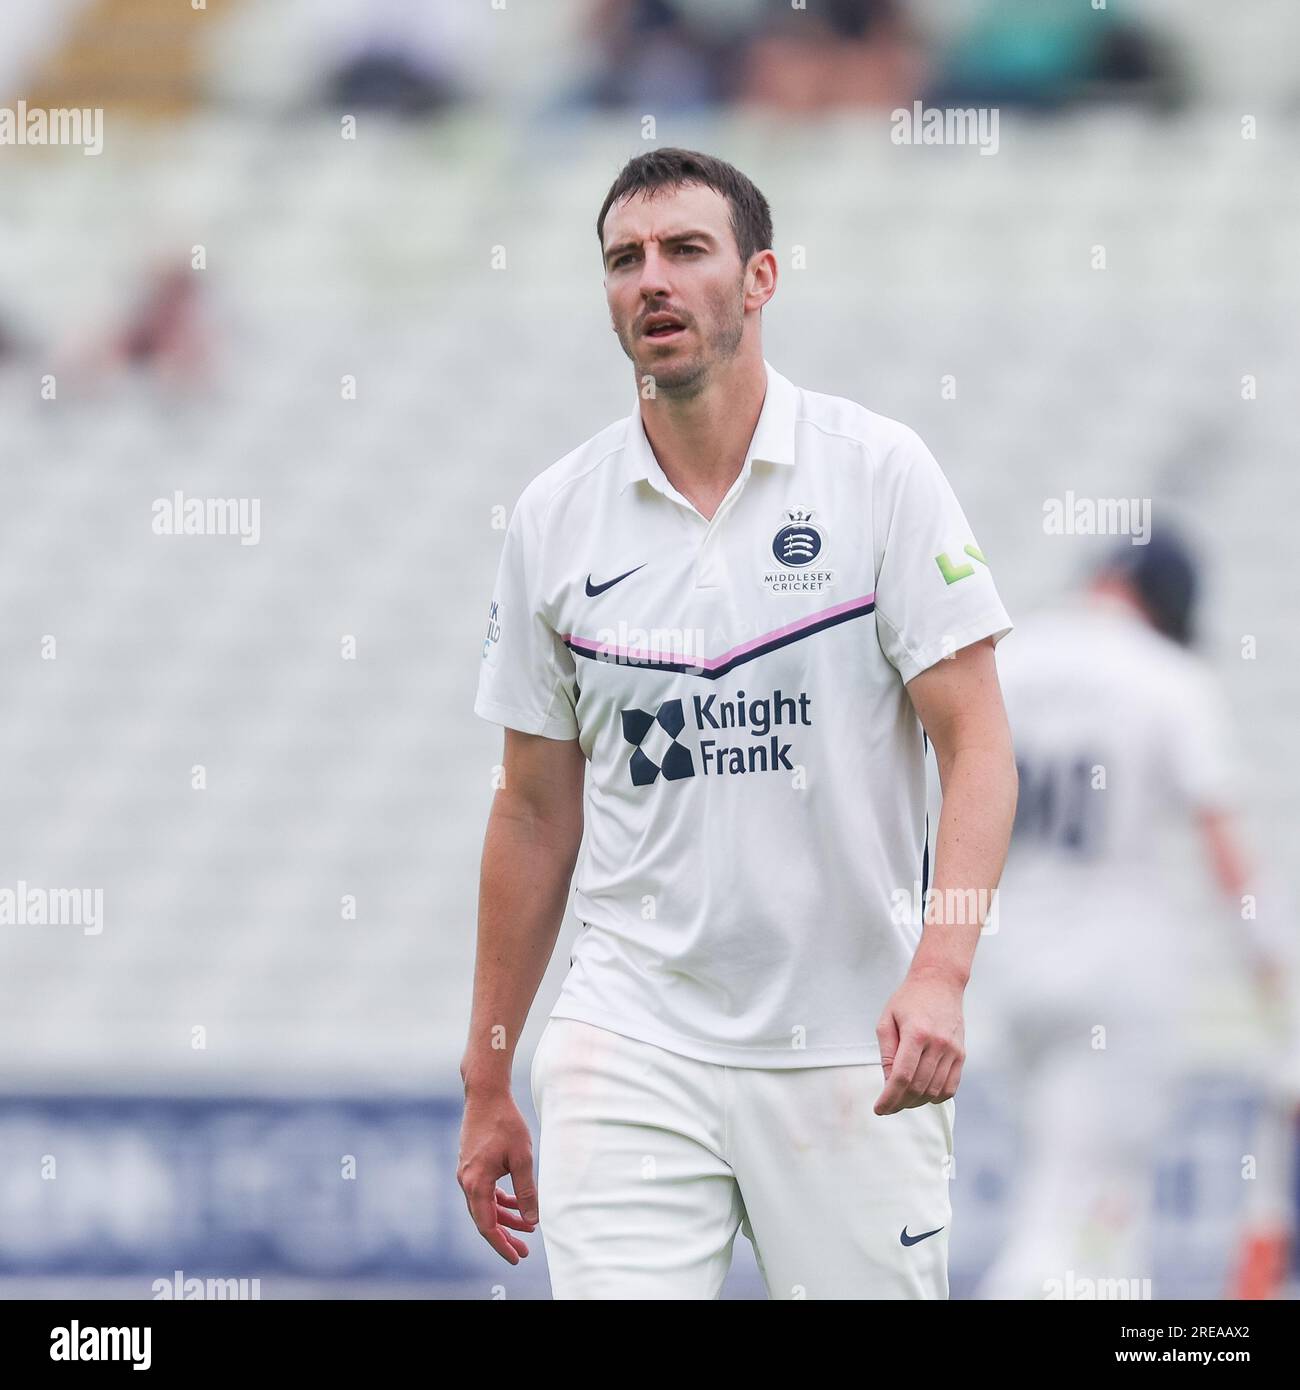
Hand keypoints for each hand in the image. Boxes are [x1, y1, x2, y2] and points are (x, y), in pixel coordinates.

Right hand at [456, 1088, 538, 1262]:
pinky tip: (517, 1203)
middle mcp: (466, 1180)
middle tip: (524, 1251)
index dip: (502, 1244)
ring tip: (528, 1228)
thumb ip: (526, 1191)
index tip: (516, 1257)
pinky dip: (500, 1199)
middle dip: (505, 1235)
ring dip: (505, 1217)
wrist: (486, 1094)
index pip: (487, 1225)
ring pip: (486, 1204)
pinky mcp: (472, 1164)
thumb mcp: (522, 1158)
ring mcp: (467, 1172)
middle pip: (485, 1218)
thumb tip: (532, 1219)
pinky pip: (485, 1190)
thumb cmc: (505, 1122)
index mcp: (476, 1183)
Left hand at [874, 967, 965, 1115]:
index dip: (889, 1098)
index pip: (902, 1076)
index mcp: (916, 1033)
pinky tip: (923, 1094)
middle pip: (918, 1087)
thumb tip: (889, 1082)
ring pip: (935, 1091)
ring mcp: (952, 1050)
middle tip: (888, 1105)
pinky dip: (936, 1097)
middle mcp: (937, 1044)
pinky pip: (951, 1087)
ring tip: (903, 1099)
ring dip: (917, 1102)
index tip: (880, 1108)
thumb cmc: (909, 999)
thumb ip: (887, 1052)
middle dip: (900, 1103)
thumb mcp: (887, 1019)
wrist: (940, 982)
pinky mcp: (961, 1054)